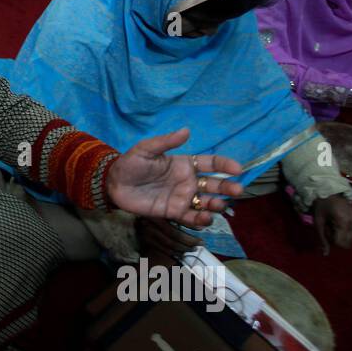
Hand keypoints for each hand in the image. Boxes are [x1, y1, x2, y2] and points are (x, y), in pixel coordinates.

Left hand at [104, 128, 243, 227]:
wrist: (114, 184)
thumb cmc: (131, 164)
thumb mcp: (146, 149)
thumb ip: (166, 142)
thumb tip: (186, 131)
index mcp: (184, 164)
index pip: (210, 163)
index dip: (225, 165)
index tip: (237, 169)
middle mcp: (188, 181)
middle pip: (214, 184)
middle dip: (227, 187)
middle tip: (237, 190)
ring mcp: (182, 197)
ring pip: (206, 202)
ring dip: (216, 204)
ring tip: (220, 205)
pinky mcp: (173, 211)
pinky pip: (190, 217)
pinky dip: (200, 219)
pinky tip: (206, 218)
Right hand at [136, 216, 198, 260]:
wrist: (134, 221)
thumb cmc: (154, 214)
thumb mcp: (164, 210)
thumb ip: (177, 215)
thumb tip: (197, 222)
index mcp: (157, 212)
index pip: (176, 219)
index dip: (189, 225)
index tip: (200, 228)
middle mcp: (151, 222)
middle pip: (174, 234)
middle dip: (189, 240)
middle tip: (200, 243)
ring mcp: (147, 233)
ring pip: (170, 243)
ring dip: (184, 248)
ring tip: (194, 248)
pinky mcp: (147, 242)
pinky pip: (164, 249)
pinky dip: (175, 252)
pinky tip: (183, 252)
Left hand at [311, 194, 351, 254]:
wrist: (330, 192)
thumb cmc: (321, 206)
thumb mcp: (318, 222)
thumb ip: (322, 239)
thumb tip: (325, 254)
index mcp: (343, 221)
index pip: (340, 243)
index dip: (331, 240)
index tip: (326, 230)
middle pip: (346, 243)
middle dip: (336, 239)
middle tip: (330, 227)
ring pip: (349, 239)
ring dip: (340, 236)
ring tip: (334, 223)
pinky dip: (345, 232)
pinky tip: (339, 222)